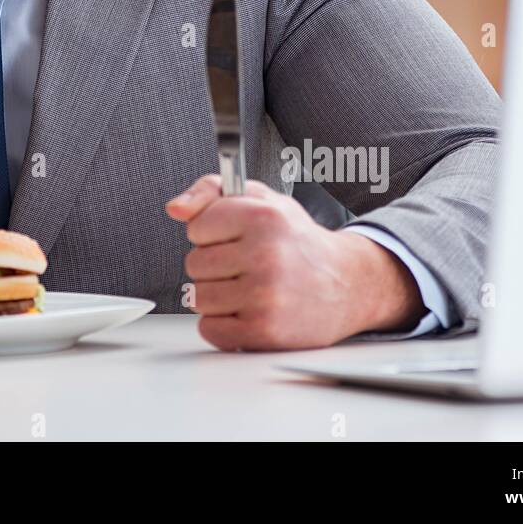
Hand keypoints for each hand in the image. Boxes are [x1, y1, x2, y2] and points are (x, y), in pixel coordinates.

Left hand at [165, 174, 422, 350]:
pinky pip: (210, 330)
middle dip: (214, 264)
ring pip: (198, 298)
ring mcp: (265, 296)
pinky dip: (222, 324)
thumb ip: (210, 192)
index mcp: (262, 216)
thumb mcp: (261, 199)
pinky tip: (248, 311)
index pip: (196, 226)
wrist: (348, 285)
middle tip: (245, 264)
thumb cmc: (296, 240)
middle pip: (194, 264)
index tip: (233, 236)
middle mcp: (265, 254)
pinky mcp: (265, 331)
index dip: (211, 232)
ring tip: (247, 287)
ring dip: (217, 296)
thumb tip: (175, 208)